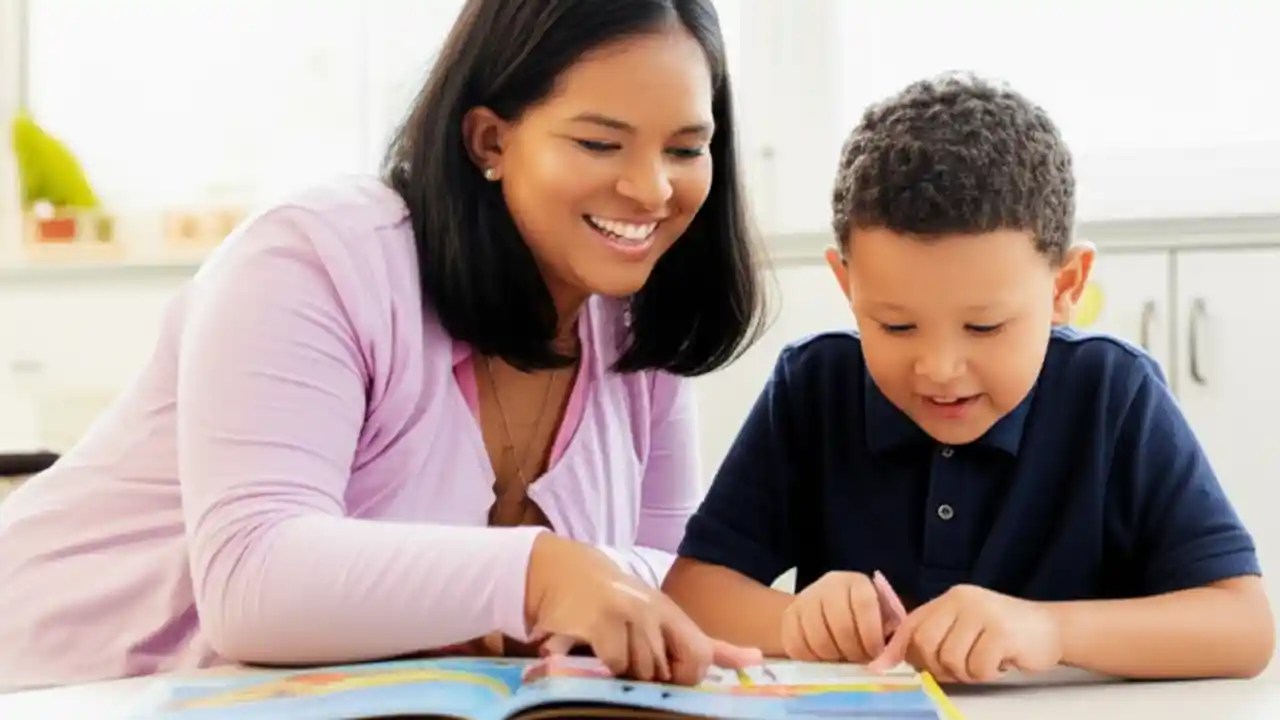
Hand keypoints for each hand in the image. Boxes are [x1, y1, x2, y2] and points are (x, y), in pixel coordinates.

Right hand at [524, 533, 761, 684]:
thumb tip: (757, 660)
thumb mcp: (663, 620)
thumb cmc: (617, 604)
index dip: (688, 676)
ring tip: (612, 646)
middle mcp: (656, 610)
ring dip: (626, 671)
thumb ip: (708, 645)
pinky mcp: (604, 621)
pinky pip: (616, 665)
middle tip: (631, 655)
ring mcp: (631, 613)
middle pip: (670, 671)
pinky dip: (605, 666)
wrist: (565, 574)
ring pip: (642, 671)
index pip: (702, 655)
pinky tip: (596, 646)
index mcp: (672, 613)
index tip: (669, 673)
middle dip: (652, 676)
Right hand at [781, 571, 895, 661]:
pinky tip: (821, 658)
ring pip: (818, 638)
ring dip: (832, 657)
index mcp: (856, 583)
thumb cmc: (859, 619)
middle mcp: (829, 585)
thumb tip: (891, 654)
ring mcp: (805, 599)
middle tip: (858, 661)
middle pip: (840, 624)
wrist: (819, 610)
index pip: (864, 604)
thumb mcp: (879, 616)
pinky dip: (811, 658)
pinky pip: (797, 645)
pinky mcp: (788, 616)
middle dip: (852, 651)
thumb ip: (889, 631)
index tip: (876, 653)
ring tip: (840, 660)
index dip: (871, 634)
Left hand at [868, 584, 1061, 682]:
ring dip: (968, 672)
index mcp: (951, 598)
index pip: (913, 623)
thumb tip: (891, 660)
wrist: (1051, 629)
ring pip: (951, 660)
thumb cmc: (1003, 634)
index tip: (880, 668)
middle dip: (940, 666)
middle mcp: (963, 600)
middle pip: (926, 645)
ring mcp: (982, 613)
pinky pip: (977, 667)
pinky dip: (987, 673)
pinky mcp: (1002, 632)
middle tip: (963, 668)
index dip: (896, 649)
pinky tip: (1001, 661)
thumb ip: (936, 636)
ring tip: (986, 661)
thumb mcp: (966, 627)